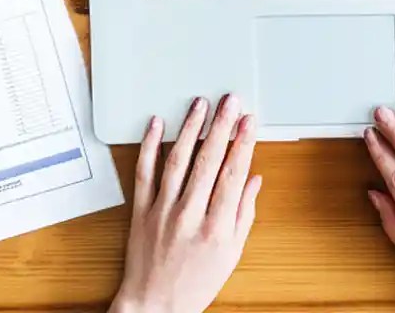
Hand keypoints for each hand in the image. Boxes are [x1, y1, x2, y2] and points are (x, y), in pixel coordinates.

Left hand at [111, 95, 260, 312]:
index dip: (243, 143)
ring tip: (200, 104)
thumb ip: (244, 214)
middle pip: (208, 161)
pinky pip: (144, 173)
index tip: (249, 121)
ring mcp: (162, 211)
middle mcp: (189, 215)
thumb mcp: (232, 254)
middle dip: (221, 126)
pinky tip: (157, 125)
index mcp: (217, 227)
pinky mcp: (141, 211)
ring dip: (190, 128)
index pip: (232, 174)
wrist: (154, 305)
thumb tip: (253, 179)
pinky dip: (149, 146)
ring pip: (177, 161)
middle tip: (230, 101)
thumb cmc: (196, 283)